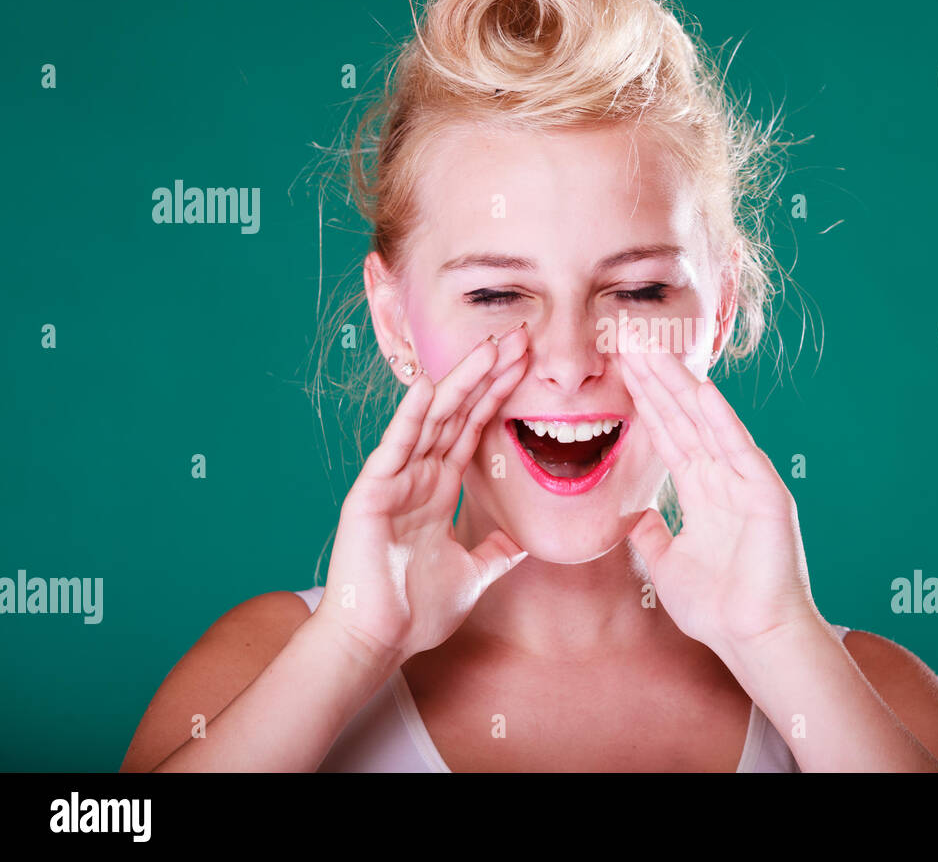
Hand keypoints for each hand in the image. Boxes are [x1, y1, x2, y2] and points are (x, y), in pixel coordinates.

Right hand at [312, 324, 530, 666]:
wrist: (377, 642)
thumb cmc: (414, 611)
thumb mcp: (472, 573)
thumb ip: (495, 551)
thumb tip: (522, 542)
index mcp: (438, 489)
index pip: (473, 429)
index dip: (498, 395)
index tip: (525, 363)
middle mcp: (417, 476)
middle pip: (458, 413)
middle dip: (488, 375)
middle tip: (518, 336)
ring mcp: (394, 481)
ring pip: (432, 421)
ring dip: (460, 383)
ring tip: (488, 347)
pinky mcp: (372, 494)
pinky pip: (395, 450)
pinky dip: (411, 418)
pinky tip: (428, 388)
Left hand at [618, 330, 819, 652]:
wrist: (752, 637)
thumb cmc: (718, 608)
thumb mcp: (667, 564)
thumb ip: (653, 535)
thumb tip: (637, 518)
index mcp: (703, 491)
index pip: (666, 433)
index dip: (643, 400)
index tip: (619, 366)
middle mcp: (724, 477)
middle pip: (682, 417)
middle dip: (654, 378)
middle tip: (627, 336)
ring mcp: (746, 480)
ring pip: (705, 422)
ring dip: (678, 385)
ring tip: (652, 347)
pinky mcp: (766, 492)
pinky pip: (738, 448)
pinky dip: (720, 418)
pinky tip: (700, 389)